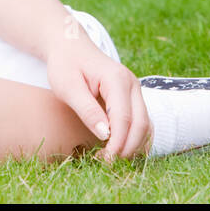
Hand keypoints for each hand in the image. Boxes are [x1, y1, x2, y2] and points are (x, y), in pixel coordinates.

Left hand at [45, 33, 151, 160]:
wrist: (69, 46)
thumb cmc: (65, 64)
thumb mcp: (68, 87)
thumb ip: (87, 110)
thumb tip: (105, 135)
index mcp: (117, 79)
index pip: (124, 118)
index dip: (117, 143)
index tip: (104, 161)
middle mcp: (132, 83)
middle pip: (141, 123)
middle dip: (127, 148)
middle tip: (107, 164)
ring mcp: (134, 90)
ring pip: (144, 124)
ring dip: (131, 144)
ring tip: (109, 158)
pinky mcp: (131, 96)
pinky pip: (139, 120)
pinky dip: (132, 137)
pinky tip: (116, 147)